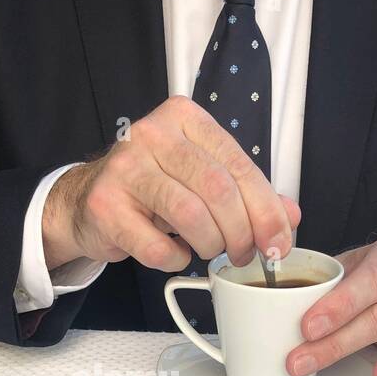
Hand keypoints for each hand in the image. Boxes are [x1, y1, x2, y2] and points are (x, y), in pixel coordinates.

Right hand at [42, 95, 299, 271]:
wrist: (86, 200)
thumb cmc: (153, 189)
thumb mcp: (201, 179)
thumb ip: (247, 192)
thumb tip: (290, 218)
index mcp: (184, 117)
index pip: (238, 164)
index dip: (266, 210)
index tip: (278, 243)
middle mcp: (152, 134)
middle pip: (218, 189)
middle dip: (241, 232)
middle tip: (243, 255)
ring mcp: (125, 167)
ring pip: (190, 216)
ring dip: (210, 246)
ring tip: (209, 252)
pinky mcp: (105, 205)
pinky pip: (157, 246)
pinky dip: (175, 259)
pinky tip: (174, 253)